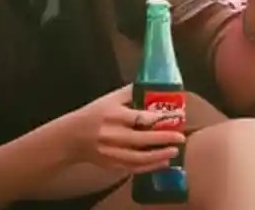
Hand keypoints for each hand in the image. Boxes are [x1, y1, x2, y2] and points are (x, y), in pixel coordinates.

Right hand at [66, 85, 186, 173]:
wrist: (73, 137)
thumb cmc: (95, 114)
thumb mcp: (109, 99)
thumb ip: (130, 93)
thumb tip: (152, 86)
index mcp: (114, 115)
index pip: (141, 117)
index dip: (161, 118)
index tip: (177, 116)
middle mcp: (113, 135)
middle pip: (142, 140)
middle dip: (164, 139)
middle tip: (181, 137)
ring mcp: (112, 152)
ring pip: (140, 158)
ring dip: (159, 156)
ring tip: (174, 151)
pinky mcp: (112, 165)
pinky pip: (134, 168)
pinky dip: (150, 167)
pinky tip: (163, 162)